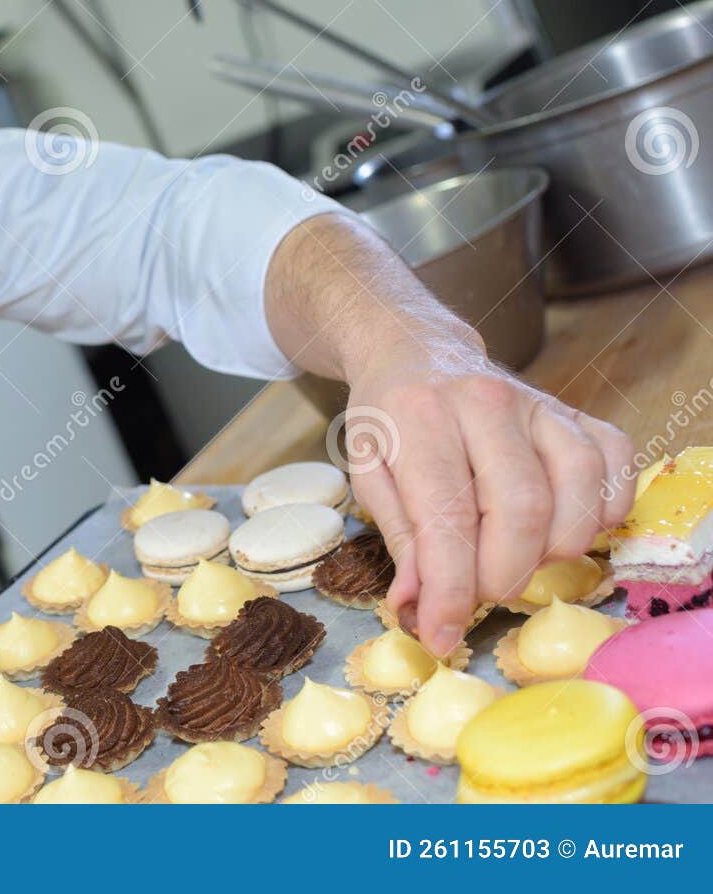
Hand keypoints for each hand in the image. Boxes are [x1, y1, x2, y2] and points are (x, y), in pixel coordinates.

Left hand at [343, 335, 635, 656]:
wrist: (415, 349)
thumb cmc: (389, 418)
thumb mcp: (368, 471)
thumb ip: (399, 536)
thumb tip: (419, 605)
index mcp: (420, 416)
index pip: (448, 518)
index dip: (450, 591)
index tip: (441, 634)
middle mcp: (486, 402)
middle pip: (521, 512)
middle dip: (500, 577)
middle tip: (476, 591)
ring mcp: (540, 404)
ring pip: (574, 498)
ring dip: (548, 554)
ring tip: (510, 556)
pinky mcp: (577, 411)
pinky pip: (614, 470)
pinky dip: (597, 516)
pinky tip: (558, 527)